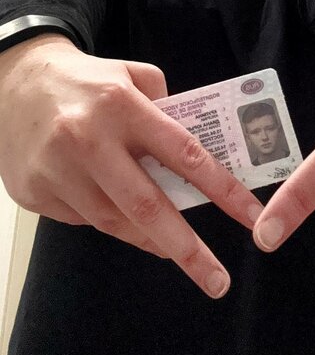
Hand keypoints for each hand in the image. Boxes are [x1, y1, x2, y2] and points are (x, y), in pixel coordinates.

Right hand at [0, 35, 262, 297]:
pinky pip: (83, 219)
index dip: (222, 189)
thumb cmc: (85, 80)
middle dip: (187, 249)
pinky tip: (117, 210)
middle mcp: (88, 139)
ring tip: (174, 249)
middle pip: (147, 206)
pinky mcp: (35, 192)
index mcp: (120, 105)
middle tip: (218, 280)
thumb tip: (194, 153)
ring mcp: (57, 169)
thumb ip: (167, 106)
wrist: (14, 83)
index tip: (251, 216)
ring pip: (114, 221)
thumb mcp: (131, 74)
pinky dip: (108, 219)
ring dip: (150, 240)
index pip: (183, 153)